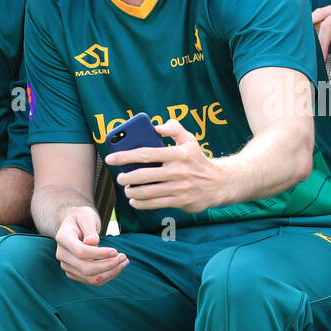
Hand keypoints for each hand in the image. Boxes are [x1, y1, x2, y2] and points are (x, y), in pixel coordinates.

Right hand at [54, 205, 127, 285]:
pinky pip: (92, 280)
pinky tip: (118, 266)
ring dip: (110, 273)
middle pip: (86, 268)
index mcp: (63, 238)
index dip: (100, 254)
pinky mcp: (74, 273)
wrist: (74, 225)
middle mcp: (62, 254)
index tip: (116, 251)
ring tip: (124, 261)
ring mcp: (66, 266)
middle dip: (108, 265)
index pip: (81, 252)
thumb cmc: (82, 218)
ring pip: (90, 278)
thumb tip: (92, 243)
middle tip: (124, 257)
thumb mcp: (86, 217)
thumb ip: (89, 229)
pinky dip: (107, 276)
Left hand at [107, 120, 228, 212]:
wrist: (219, 183)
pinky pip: (155, 204)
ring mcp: (180, 188)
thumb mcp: (190, 140)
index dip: (125, 156)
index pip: (146, 154)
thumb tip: (157, 126)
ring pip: (147, 192)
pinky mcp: (181, 202)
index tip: (111, 158)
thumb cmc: (198, 160)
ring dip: (132, 192)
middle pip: (143, 175)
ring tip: (128, 189)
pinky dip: (141, 203)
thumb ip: (174, 128)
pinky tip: (135, 200)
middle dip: (126, 178)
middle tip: (120, 178)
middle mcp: (179, 171)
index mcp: (179, 154)